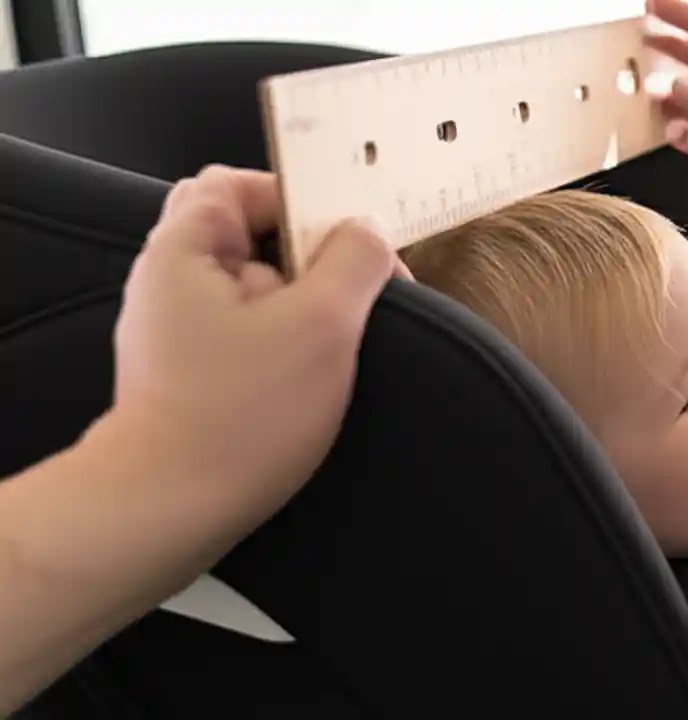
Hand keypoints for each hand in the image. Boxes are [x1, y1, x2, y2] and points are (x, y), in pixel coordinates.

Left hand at [110, 164, 407, 535]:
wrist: (170, 510)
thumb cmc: (242, 416)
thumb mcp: (322, 325)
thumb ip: (355, 262)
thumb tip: (369, 231)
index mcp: (184, 248)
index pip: (243, 184)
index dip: (302, 201)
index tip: (347, 242)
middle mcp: (168, 280)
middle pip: (248, 235)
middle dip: (307, 259)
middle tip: (344, 294)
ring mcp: (174, 329)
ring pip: (252, 287)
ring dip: (301, 307)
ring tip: (331, 346)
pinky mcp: (187, 373)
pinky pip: (244, 331)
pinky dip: (282, 342)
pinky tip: (307, 379)